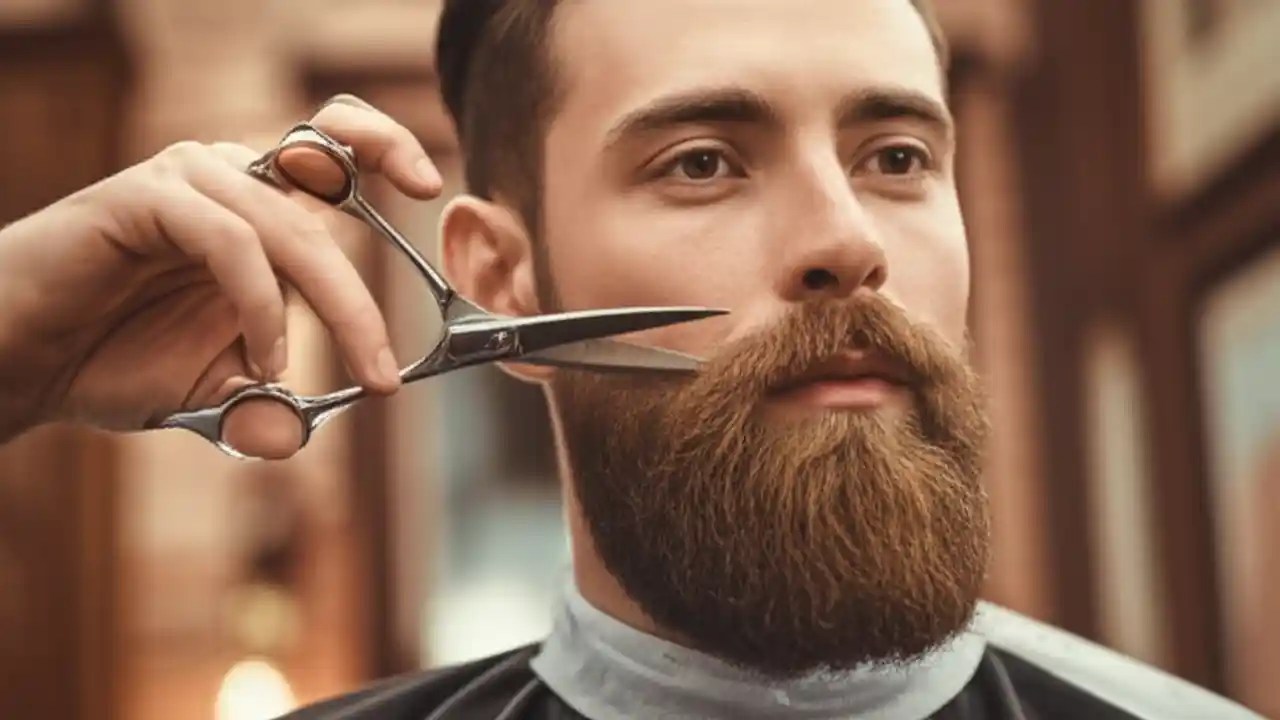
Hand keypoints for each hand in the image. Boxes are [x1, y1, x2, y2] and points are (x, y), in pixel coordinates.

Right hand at [0, 96, 441, 457]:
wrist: (18, 362)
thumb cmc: (113, 359)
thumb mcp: (212, 393)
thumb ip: (264, 407)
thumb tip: (294, 435)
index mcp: (258, 206)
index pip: (333, 147)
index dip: (384, 147)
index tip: (430, 187)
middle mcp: (229, 179)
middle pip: (328, 189)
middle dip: (361, 299)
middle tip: (384, 375)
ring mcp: (187, 181)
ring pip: (288, 227)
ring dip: (319, 311)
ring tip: (296, 381)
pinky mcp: (144, 198)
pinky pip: (230, 241)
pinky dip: (258, 304)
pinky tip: (258, 357)